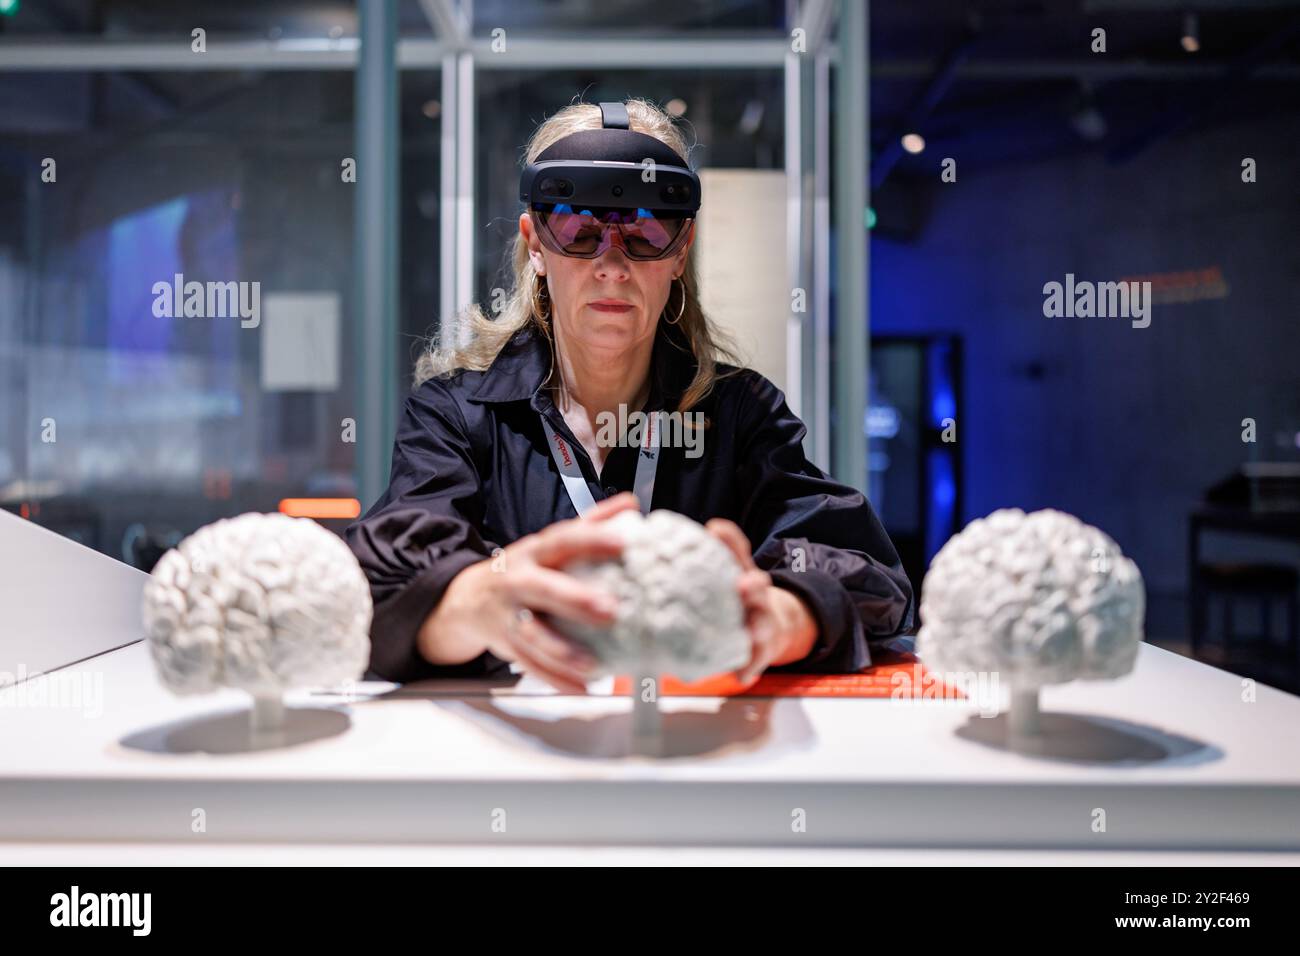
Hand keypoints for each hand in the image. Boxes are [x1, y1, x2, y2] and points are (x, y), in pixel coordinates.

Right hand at [419, 492, 640, 693]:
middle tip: (610, 611)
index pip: (563, 541)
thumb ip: (588, 524)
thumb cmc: (523, 568)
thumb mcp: (548, 544)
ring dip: (562, 652)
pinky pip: (531, 665)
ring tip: (592, 665)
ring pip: (533, 636)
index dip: (592, 540)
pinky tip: (580, 688)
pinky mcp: (507, 645)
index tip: (623, 543)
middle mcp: (518, 581)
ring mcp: (509, 615)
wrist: (466, 598)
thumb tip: (629, 503)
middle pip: (544, 589)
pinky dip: (555, 680)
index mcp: (533, 552)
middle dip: (575, 600)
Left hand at [705, 519, 818, 685]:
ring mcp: (761, 630)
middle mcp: (759, 604)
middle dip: (753, 589)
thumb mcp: (741, 568)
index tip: (717, 533)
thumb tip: (714, 526)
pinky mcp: (758, 656)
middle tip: (744, 583)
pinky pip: (754, 664)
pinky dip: (749, 669)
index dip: (731, 547)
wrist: (775, 625)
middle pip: (759, 595)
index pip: (743, 560)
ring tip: (751, 637)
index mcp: (751, 581)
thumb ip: (730, 547)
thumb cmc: (745, 595)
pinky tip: (742, 674)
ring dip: (755, 634)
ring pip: (760, 632)